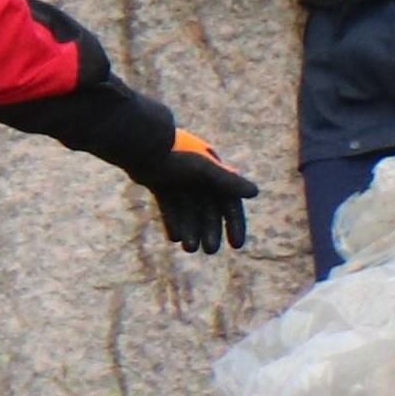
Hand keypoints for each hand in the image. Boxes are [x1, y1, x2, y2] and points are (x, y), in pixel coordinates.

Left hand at [136, 137, 255, 256]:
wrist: (139, 144)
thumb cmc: (174, 156)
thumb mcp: (203, 170)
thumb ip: (228, 181)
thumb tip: (255, 192)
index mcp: (212, 168)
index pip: (229, 200)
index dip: (234, 222)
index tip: (236, 244)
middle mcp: (197, 174)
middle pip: (209, 208)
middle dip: (210, 230)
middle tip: (210, 250)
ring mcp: (178, 178)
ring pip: (189, 210)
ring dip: (191, 229)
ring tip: (190, 249)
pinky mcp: (160, 181)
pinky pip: (170, 206)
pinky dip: (174, 221)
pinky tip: (175, 238)